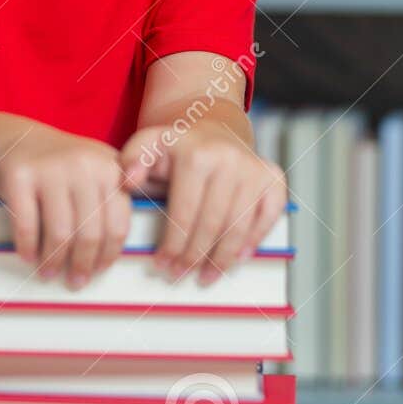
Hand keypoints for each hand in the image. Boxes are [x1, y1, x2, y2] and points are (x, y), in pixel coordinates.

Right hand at [0, 124, 132, 289]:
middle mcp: (84, 166)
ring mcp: (51, 169)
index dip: (108, 256)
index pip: (117, 225)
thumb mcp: (100, 167)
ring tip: (49, 273)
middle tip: (75, 281)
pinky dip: (29, 247)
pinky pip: (28, 225)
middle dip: (82, 265)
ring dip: (54, 261)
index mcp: (110, 169)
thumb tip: (160, 228)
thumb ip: (125, 190)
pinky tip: (28, 256)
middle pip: (89, 233)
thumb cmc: (64, 165)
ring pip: (60, 233)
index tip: (99, 272)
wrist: (19, 140)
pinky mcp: (21, 176)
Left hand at [118, 122, 286, 284]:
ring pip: (239, 226)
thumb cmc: (178, 146)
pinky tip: (239, 258)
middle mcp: (230, 160)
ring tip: (206, 276)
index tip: (162, 264)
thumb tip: (129, 182)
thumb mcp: (148, 145)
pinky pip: (269, 216)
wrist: (213, 127)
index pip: (184, 213)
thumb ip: (132, 160)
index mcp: (197, 155)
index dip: (172, 244)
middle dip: (193, 256)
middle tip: (180, 274)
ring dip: (222, 259)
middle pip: (212, 224)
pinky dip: (256, 239)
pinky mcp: (273, 177)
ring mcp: (254, 169)